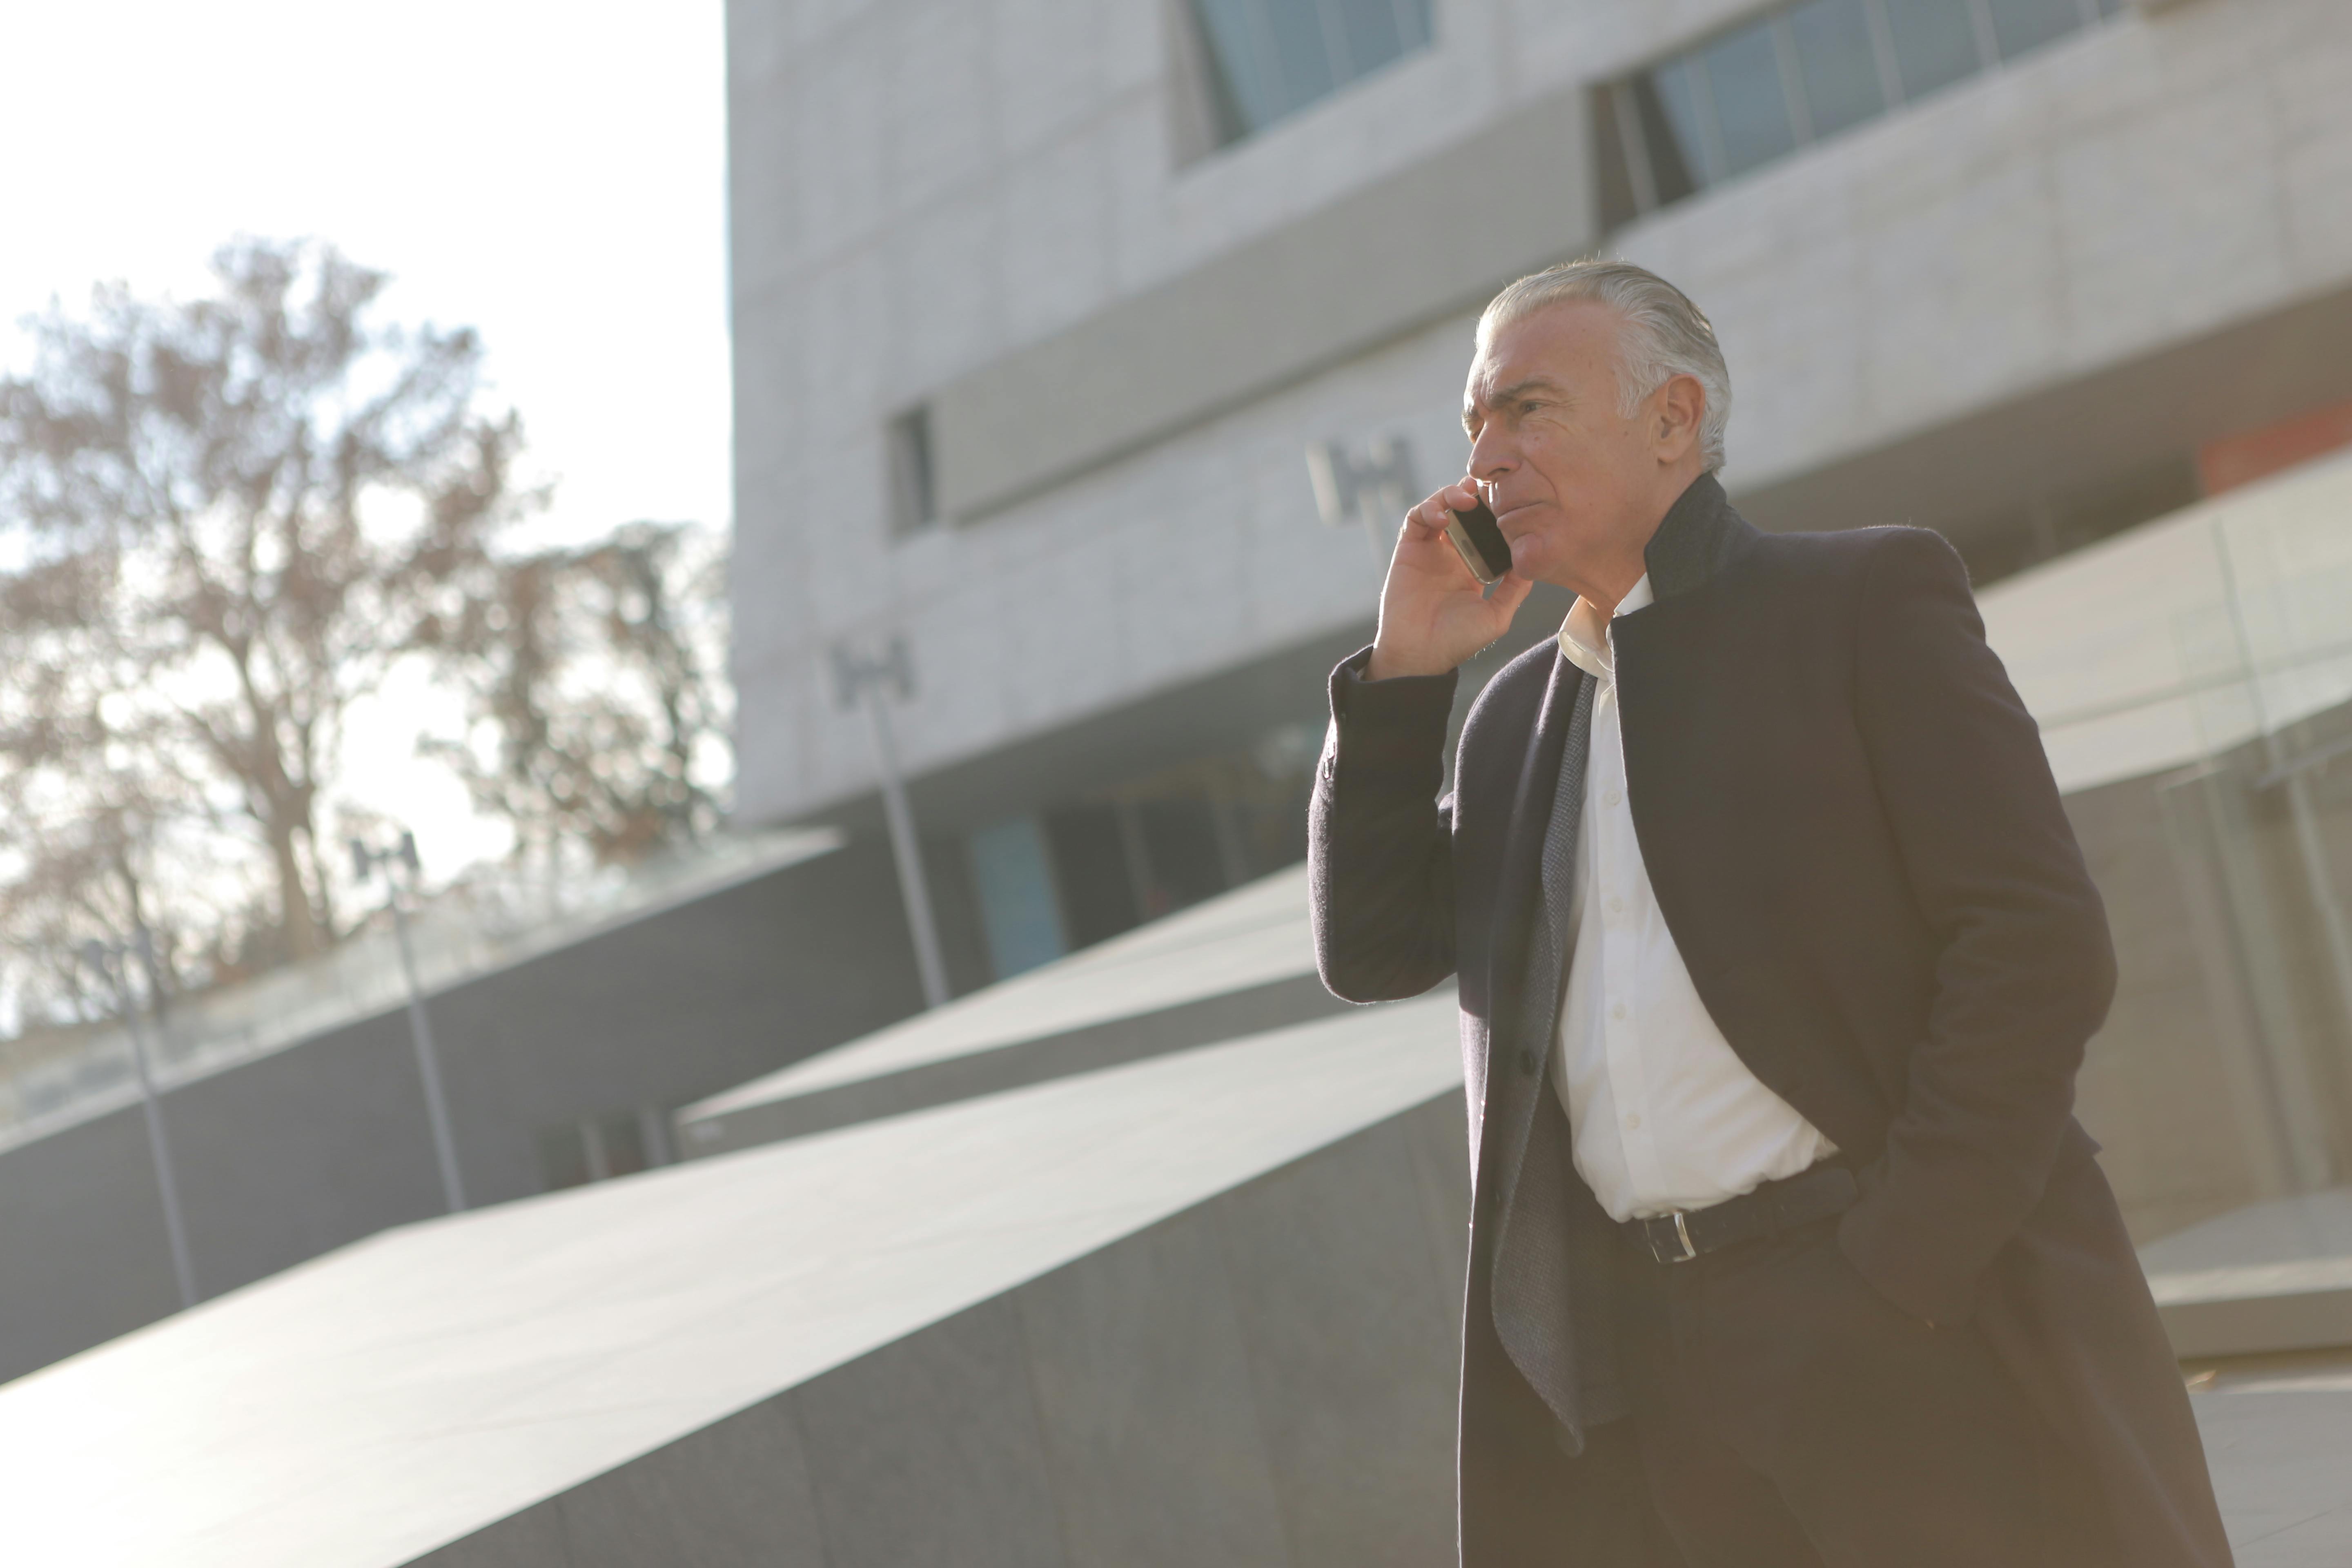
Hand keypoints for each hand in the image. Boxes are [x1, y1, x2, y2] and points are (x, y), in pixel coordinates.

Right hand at [1366, 481, 1533, 679]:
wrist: (1419, 653)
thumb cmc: (1457, 641)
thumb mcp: (1497, 616)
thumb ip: (1515, 589)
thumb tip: (1533, 560)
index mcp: (1473, 566)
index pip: (1486, 528)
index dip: (1495, 512)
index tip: (1510, 502)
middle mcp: (1451, 553)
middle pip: (1464, 511)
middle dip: (1475, 494)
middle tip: (1488, 487)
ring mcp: (1429, 549)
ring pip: (1440, 507)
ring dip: (1452, 495)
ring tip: (1466, 499)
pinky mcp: (1408, 549)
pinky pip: (1416, 518)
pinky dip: (1429, 509)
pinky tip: (1443, 517)